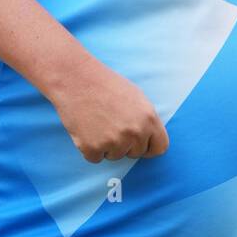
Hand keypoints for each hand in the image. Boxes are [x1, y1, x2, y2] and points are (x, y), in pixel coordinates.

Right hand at [50, 57, 169, 163]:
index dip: (149, 146)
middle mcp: (134, 133)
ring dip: (107, 145)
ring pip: (115, 156)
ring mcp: (114, 142)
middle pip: (135, 153)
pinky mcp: (93, 148)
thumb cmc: (106, 85)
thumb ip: (147, 120)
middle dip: (125, 144)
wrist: (77, 79)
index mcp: (149, 119)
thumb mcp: (137, 97)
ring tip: (98, 122)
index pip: (159, 148)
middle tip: (111, 123)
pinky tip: (86, 128)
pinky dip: (90, 148)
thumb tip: (151, 137)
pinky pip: (95, 158)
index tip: (139, 142)